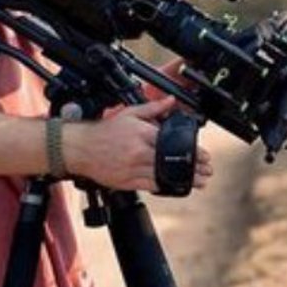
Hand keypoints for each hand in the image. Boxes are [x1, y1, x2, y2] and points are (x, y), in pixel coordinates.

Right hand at [64, 98, 213, 192]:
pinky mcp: (127, 182)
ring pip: (164, 176)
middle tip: (207, 170)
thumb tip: (172, 100)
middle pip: (172, 162)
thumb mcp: (129, 113)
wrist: (79, 148)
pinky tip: (177, 185)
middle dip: (193, 168)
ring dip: (185, 180)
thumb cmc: (104, 131)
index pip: (173, 144)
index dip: (192, 152)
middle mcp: (138, 152)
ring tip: (200, 181)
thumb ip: (153, 108)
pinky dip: (165, 186)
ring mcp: (132, 169)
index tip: (204, 156)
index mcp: (141, 135)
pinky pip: (151, 186)